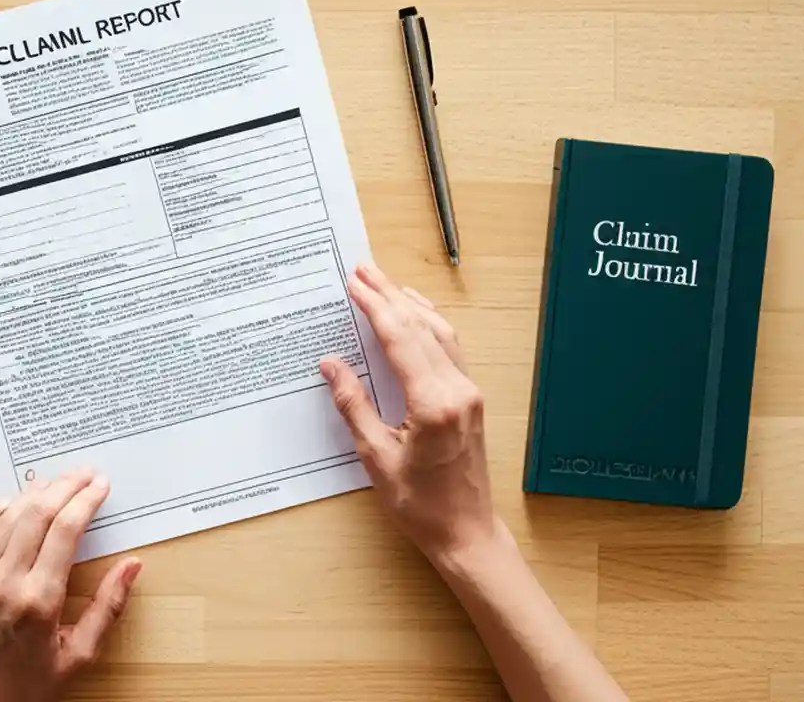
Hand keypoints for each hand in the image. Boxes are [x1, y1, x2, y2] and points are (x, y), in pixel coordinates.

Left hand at [0, 470, 142, 701]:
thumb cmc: (24, 689)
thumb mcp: (78, 657)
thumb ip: (107, 608)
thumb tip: (132, 566)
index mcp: (38, 601)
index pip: (66, 531)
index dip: (86, 500)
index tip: (101, 486)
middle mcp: (3, 583)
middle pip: (37, 513)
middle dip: (64, 486)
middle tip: (83, 473)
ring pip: (6, 516)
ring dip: (33, 493)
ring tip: (55, 483)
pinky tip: (15, 502)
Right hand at [321, 263, 509, 566]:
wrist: (466, 533)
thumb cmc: (420, 506)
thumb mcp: (375, 458)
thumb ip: (353, 405)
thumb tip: (332, 364)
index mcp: (433, 403)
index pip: (400, 339)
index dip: (375, 307)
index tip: (354, 283)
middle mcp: (457, 390)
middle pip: (421, 328)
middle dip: (390, 296)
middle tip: (363, 270)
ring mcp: (469, 394)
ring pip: (441, 334)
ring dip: (411, 306)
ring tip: (385, 285)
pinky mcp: (472, 401)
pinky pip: (451, 350)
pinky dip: (430, 326)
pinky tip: (417, 317)